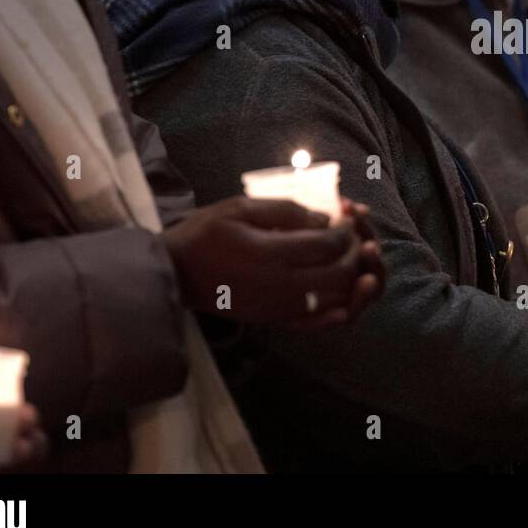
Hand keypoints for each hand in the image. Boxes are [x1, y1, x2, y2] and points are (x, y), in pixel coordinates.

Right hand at [163, 196, 384, 326]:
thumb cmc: (204, 234)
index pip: (328, 244)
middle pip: (339, 274)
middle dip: (354, 253)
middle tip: (354, 236)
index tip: (347, 217)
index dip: (346, 230)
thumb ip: (286, 210)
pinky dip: (336, 306)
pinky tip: (342, 293)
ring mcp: (277, 308)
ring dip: (350, 279)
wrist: (173, 273)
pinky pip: (316, 320)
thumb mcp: (240, 207)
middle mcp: (279, 286)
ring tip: (348, 257)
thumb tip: (325, 220)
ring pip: (333, 299)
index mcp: (270, 254)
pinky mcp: (273, 320)